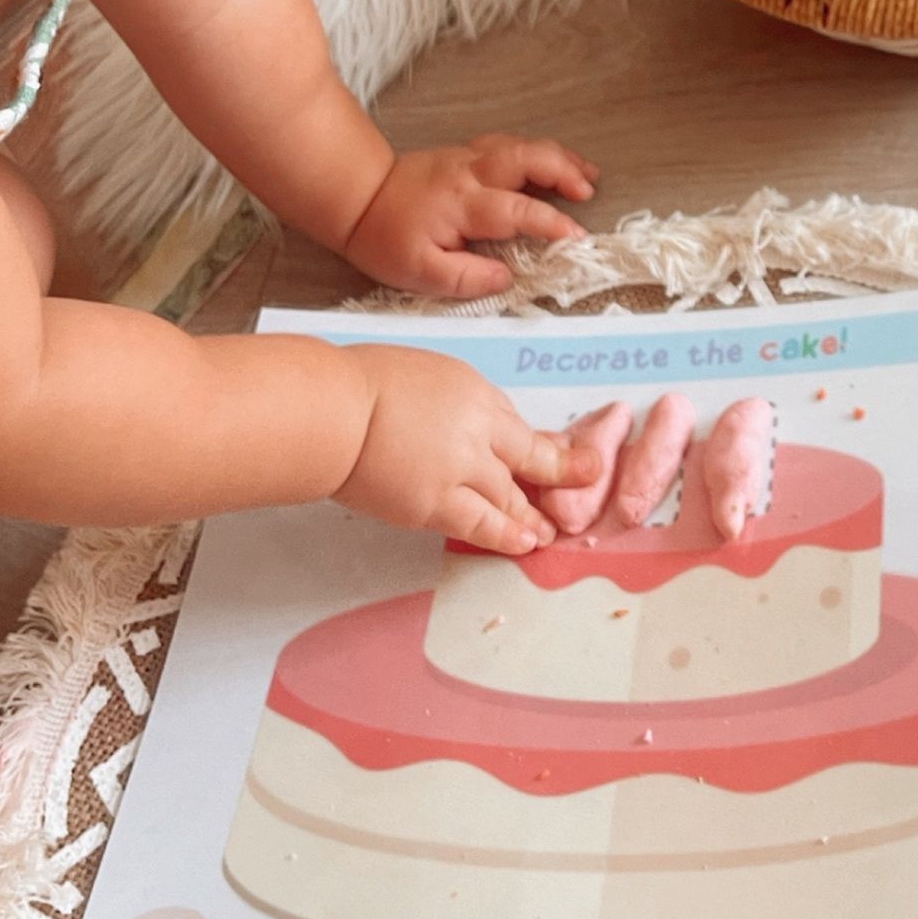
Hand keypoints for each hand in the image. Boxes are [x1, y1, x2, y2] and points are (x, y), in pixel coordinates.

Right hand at [336, 344, 600, 552]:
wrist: (331, 413)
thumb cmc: (362, 385)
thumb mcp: (425, 375)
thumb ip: (457, 403)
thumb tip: (473, 428)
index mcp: (475, 393)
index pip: (517, 424)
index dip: (544, 444)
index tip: (564, 453)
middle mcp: (479, 432)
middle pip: (530, 458)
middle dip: (563, 474)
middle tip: (586, 483)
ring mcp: (461, 471)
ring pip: (511, 497)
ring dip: (534, 515)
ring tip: (550, 531)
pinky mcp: (435, 506)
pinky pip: (481, 526)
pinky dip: (506, 535)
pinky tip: (525, 543)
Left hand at [342, 135, 598, 296]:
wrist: (356, 196)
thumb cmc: (386, 238)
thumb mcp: (419, 273)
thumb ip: (465, 278)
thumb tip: (506, 278)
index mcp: (462, 205)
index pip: (517, 210)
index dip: (550, 223)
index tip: (575, 238)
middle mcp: (471, 174)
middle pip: (526, 158)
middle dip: (563, 171)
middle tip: (588, 190)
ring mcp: (469, 158)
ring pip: (522, 146)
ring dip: (558, 157)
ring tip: (586, 175)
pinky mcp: (466, 154)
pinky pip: (510, 145)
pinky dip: (538, 152)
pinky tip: (554, 163)